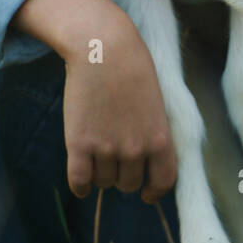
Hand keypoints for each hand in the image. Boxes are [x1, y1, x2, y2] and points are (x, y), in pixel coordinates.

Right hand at [62, 14, 177, 203]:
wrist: (103, 48)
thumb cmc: (133, 68)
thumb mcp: (157, 103)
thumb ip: (155, 133)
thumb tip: (149, 161)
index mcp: (160, 139)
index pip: (163, 181)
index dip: (154, 192)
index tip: (146, 193)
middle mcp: (135, 150)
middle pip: (128, 184)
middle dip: (122, 177)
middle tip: (114, 161)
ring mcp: (107, 148)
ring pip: (103, 182)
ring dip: (100, 175)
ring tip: (97, 156)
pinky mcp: (80, 144)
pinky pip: (80, 180)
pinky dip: (80, 187)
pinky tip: (81, 184)